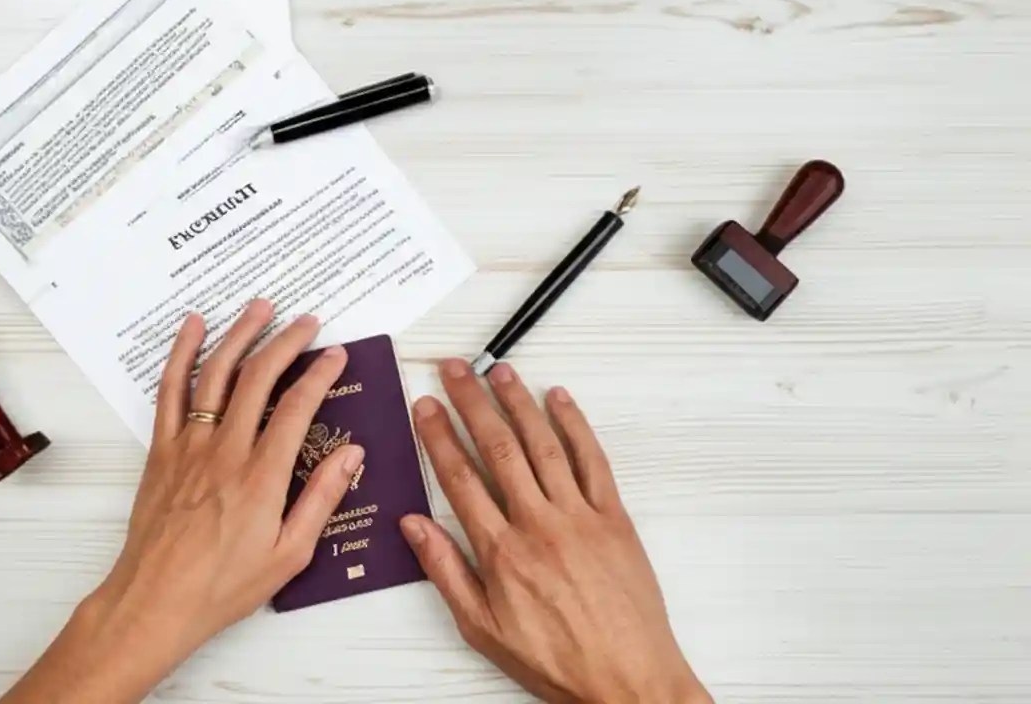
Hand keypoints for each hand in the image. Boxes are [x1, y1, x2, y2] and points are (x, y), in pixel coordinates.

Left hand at [0, 300, 363, 703]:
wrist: (155, 601)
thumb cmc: (222, 586)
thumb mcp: (289, 554)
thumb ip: (321, 498)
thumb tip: (351, 455)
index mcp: (261, 477)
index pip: (297, 407)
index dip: (320, 374)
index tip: (336, 354)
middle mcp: (225, 451)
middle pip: (259, 378)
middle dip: (286, 342)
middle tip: (307, 322)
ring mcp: (189, 446)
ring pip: (216, 374)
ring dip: (240, 335)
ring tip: (260, 308)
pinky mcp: (162, 450)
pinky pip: (171, 391)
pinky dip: (181, 354)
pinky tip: (193, 328)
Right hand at [400, 360, 710, 703]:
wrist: (628, 680)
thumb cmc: (558, 661)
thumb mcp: (483, 629)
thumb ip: (446, 572)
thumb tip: (414, 527)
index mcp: (502, 552)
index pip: (460, 478)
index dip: (439, 437)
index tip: (425, 407)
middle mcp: (539, 525)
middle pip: (498, 449)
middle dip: (471, 403)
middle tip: (454, 370)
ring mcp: (580, 517)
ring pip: (543, 445)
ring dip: (518, 402)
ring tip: (499, 371)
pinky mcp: (615, 519)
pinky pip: (593, 460)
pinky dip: (575, 426)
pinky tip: (559, 400)